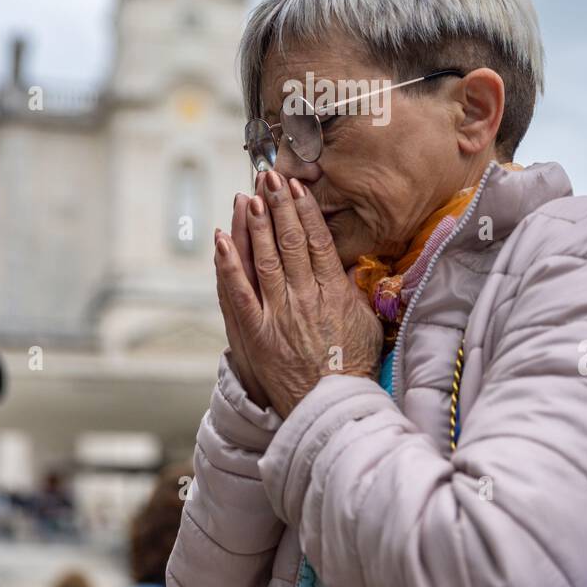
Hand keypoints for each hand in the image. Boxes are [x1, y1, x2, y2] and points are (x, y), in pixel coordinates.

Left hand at [214, 171, 383, 418]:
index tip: (297, 188)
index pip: (318, 241)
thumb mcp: (366, 324)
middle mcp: (305, 298)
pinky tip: (221, 239)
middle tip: (269, 178)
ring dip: (254, 225)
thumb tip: (346, 263)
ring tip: (249, 197)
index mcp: (334, 293)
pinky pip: (237, 293)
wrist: (332, 408)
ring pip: (263, 259)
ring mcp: (278, 315)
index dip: (305, 211)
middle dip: (278, 206)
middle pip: (289, 242)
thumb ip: (353, 292)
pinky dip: (227, 265)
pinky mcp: (255, 334)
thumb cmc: (351, 368)